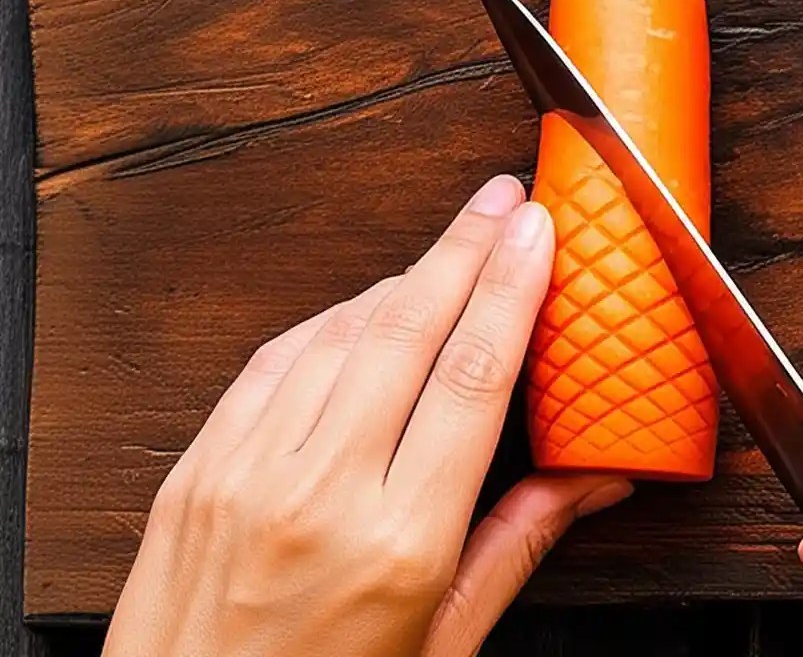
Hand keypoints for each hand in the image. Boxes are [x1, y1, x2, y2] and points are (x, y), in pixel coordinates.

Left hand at [104, 175, 632, 656]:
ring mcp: (247, 473)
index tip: (536, 233)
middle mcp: (319, 492)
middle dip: (462, 249)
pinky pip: (270, 361)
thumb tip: (595, 477)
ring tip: (446, 253)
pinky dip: (327, 321)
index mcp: (399, 543)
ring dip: (400, 281)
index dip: (510, 290)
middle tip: (500, 199)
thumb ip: (518, 542)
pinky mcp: (197, 469)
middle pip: (407, 330)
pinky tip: (361, 310)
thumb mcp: (446, 641)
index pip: (472, 378)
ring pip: (337, 333)